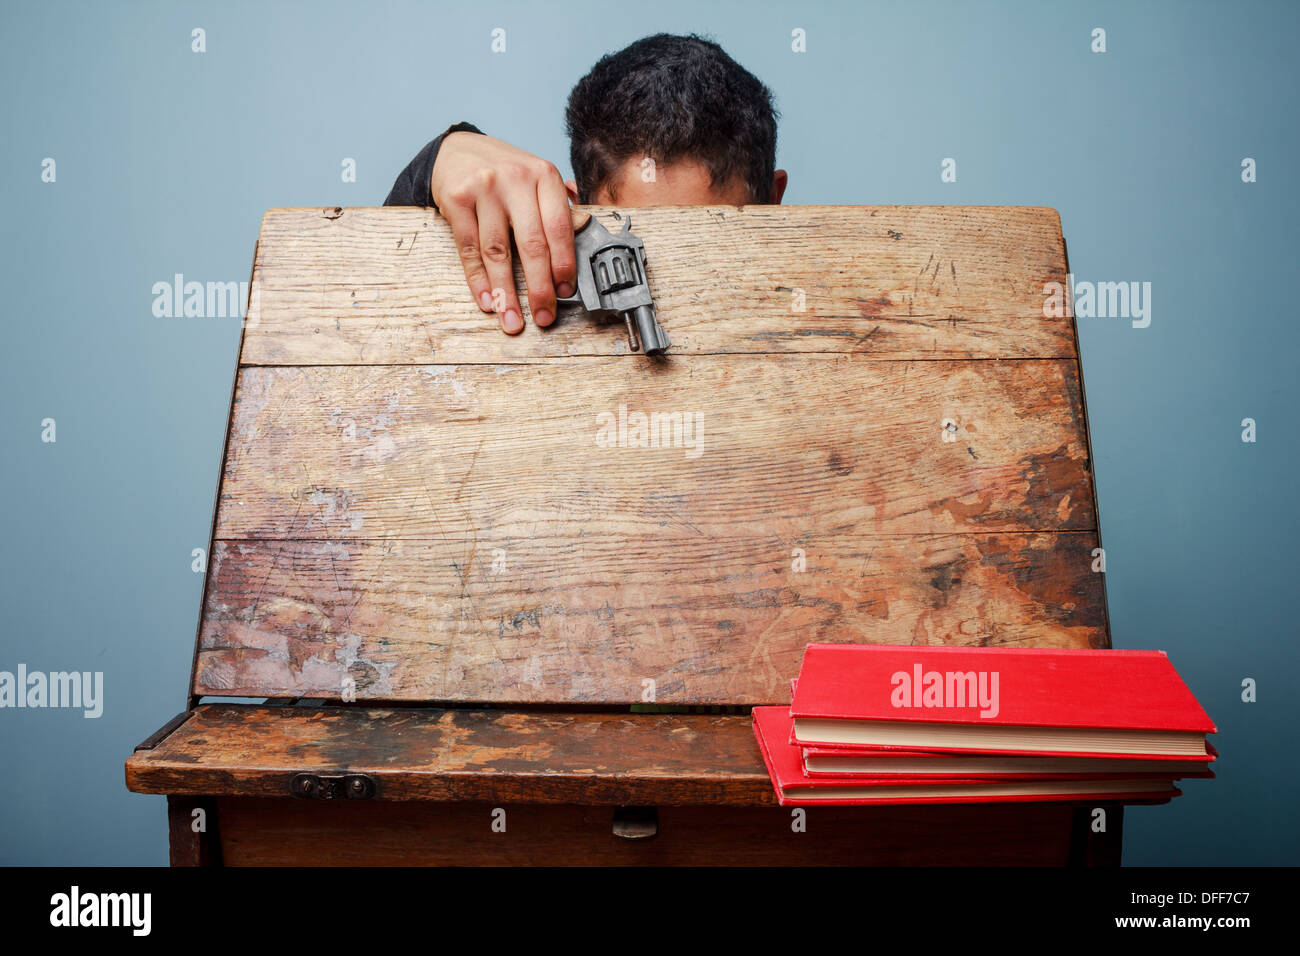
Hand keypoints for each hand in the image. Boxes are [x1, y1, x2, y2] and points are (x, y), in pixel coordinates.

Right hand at [430, 131, 583, 334]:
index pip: (560, 228)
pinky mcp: (457, 199)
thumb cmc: (504, 171)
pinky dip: (479, 280)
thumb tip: (585, 231)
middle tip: (544, 316)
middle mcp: (516, 179)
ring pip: (498, 252)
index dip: (564, 265)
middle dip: (539, 287)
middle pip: (532, 244)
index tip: (566, 292)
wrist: (457, 149)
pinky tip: (488, 301)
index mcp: (544, 175)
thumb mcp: (536, 178)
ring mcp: (485, 188)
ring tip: (512, 319)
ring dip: (506, 293)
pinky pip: (470, 249)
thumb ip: (559, 205)